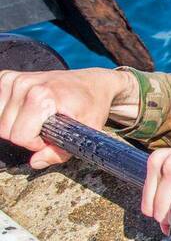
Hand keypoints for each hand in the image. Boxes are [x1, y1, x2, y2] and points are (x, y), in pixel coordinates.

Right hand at [0, 67, 122, 168]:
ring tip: (36, 118)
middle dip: (25, 136)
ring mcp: (14, 79)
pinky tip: (25, 110)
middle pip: (5, 129)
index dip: (35, 144)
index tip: (50, 137)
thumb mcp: (85, 133)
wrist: (92, 83)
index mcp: (42, 97)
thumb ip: (59, 152)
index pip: (20, 136)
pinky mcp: (7, 77)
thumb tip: (36, 162)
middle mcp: (25, 85)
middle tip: (45, 128)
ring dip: (15, 124)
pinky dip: (7, 112)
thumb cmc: (90, 106)